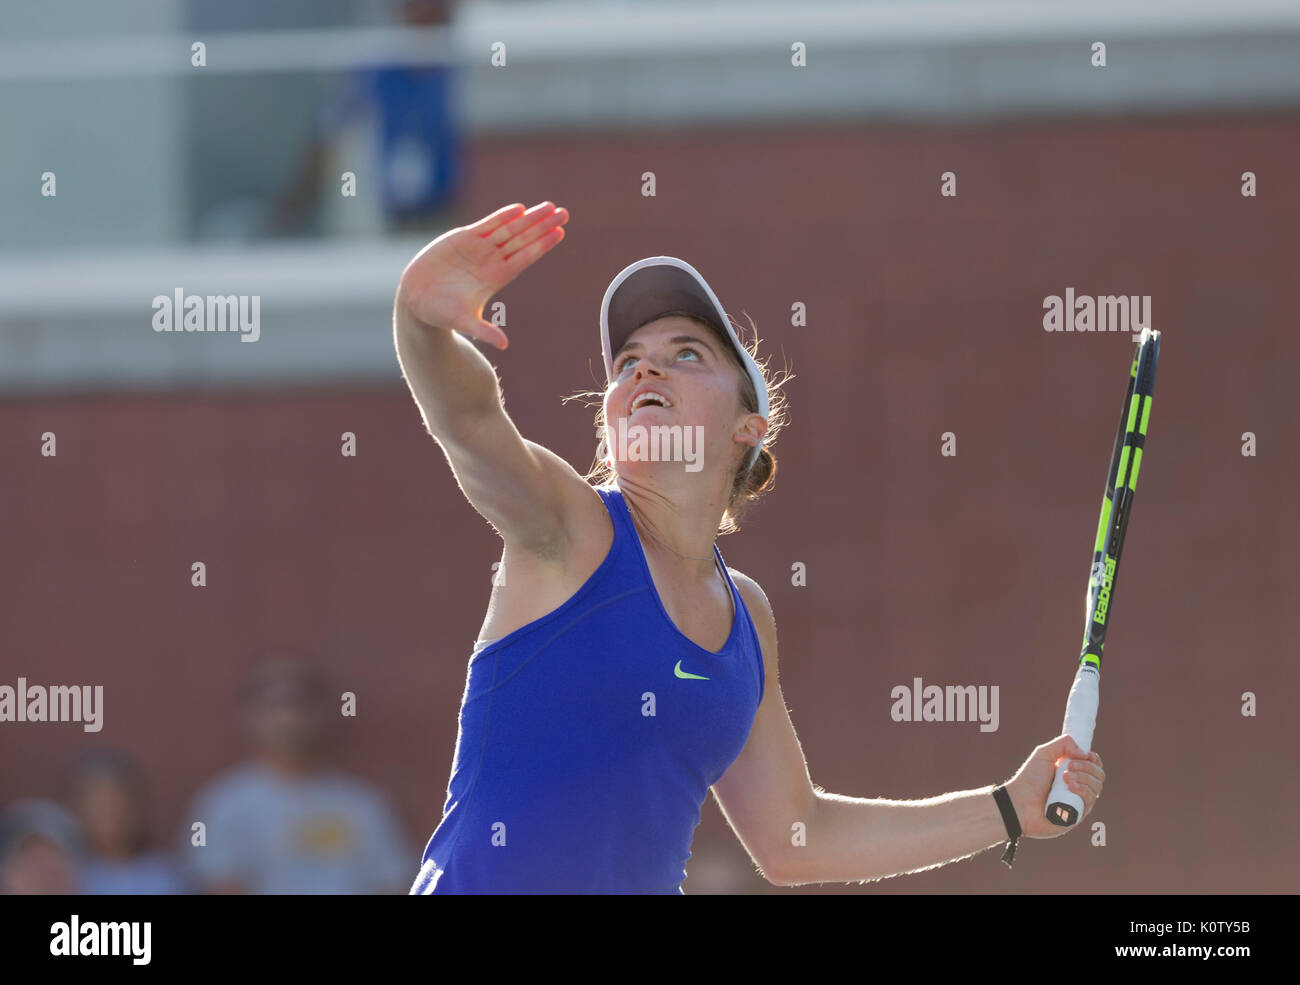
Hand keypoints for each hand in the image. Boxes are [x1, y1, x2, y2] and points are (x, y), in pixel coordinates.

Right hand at [396, 201, 568, 349]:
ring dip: (529, 217)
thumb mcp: (464, 322)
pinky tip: (520, 209)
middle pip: (523, 239)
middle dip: (542, 226)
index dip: (542, 245)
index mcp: (495, 278)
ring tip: (550, 206)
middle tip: (564, 212)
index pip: (525, 258)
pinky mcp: (463, 238)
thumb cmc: (441, 314)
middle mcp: (491, 261)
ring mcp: (479, 248)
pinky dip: (503, 216)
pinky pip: (488, 224)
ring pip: (509, 229)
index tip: (560, 233)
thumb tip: (504, 345)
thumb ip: (484, 331)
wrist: (417, 300)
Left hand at [1005, 734, 1104, 838]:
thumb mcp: (1044, 754)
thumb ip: (1063, 744)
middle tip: (1069, 766)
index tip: (1087, 755)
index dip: (1094, 759)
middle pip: (1099, 775)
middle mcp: (1078, 786)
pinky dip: (1083, 791)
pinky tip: (1071, 787)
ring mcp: (1079, 801)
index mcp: (1072, 772)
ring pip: (1096, 788)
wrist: (1019, 802)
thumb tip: (1084, 752)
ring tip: (1065, 777)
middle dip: (1087, 767)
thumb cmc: (1029, 779)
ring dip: (1084, 778)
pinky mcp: (1078, 815)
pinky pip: (1089, 802)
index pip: (1094, 765)